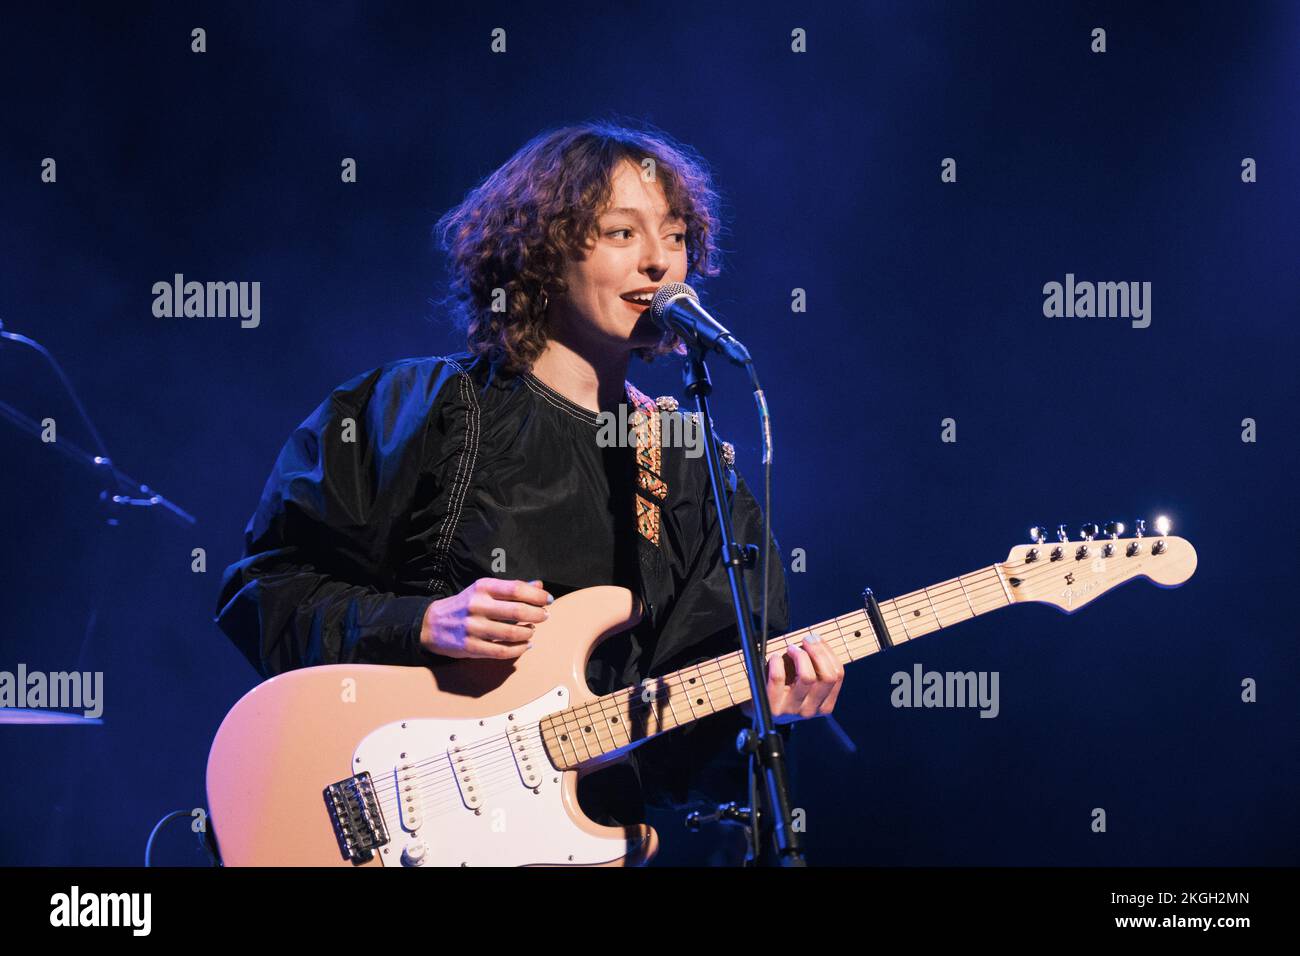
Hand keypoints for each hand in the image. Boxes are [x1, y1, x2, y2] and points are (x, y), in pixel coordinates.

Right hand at [419, 578, 552, 659]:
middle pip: (517, 611)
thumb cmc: (465, 605)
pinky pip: (501, 652)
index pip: (516, 589)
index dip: (537, 595)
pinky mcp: (470, 647)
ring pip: (512, 633)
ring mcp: (473, 628)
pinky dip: (518, 650)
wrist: (432, 623)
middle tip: (545, 616)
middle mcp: (477, 606)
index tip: (548, 600)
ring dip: (528, 633)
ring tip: (532, 630)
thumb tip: (539, 585)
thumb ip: (512, 588)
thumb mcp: (484, 590)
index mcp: (482, 588)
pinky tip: (525, 646)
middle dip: (537, 615)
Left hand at [741, 632, 843, 724]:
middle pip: (827, 676)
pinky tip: (775, 658)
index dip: (828, 652)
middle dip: (818, 651)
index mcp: (824, 705)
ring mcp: (792, 711)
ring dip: (800, 656)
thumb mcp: (802, 683)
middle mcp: (811, 711)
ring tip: (791, 648)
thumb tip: (816, 640)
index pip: (837, 676)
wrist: (758, 710)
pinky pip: (778, 678)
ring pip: (808, 677)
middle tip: (806, 639)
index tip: (817, 639)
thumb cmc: (783, 690)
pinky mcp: (773, 707)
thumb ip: (814, 666)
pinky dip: (777, 663)